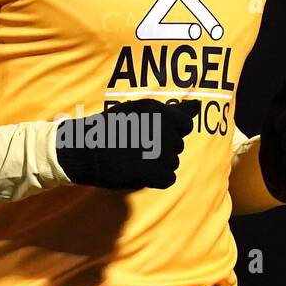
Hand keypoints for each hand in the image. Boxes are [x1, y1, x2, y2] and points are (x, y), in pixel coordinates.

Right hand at [54, 98, 200, 190]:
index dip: (171, 130)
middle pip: (177, 145)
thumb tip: (198, 106)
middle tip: (136, 146)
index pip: (186, 124)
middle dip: (162, 147)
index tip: (152, 133)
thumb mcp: (140, 110)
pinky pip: (168, 178)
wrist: (86, 149)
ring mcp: (161, 153)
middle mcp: (165, 131)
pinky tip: (139, 171)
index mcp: (161, 112)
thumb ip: (172, 111)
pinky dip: (156, 178)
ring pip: (173, 162)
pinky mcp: (155, 173)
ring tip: (134, 158)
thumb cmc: (111, 128)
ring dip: (158, 163)